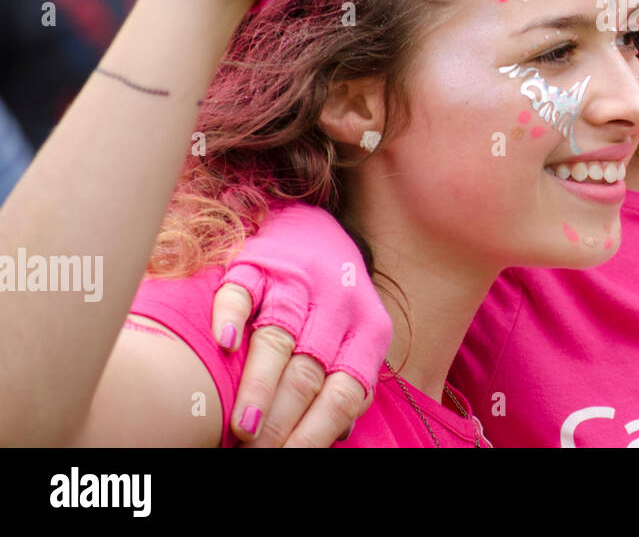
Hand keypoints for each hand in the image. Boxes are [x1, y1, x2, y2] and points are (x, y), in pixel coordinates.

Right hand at [210, 201, 392, 446]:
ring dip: (260, 385)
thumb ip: (345, 380)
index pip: (345, 392)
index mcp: (368, 330)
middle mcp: (337, 304)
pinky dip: (232, 317)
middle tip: (257, 451)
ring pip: (278, 336)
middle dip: (283, 420)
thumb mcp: (353, 337)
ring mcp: (297, 280)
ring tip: (243, 426)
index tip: (288, 458)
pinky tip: (224, 346)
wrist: (313, 227)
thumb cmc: (331, 303)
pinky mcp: (259, 262)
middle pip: (309, 371)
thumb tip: (336, 435)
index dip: (316, 431)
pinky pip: (243, 291)